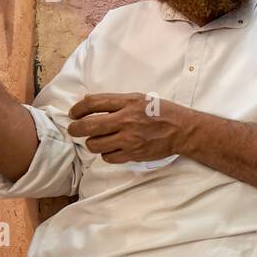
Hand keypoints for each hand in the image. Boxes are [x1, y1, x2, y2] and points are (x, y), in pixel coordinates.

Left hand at [67, 93, 190, 163]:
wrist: (182, 130)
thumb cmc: (161, 112)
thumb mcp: (139, 98)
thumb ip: (116, 101)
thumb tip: (89, 101)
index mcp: (128, 103)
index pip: (93, 103)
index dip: (78, 108)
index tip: (74, 113)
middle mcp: (127, 120)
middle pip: (89, 126)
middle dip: (76, 129)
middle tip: (74, 130)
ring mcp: (129, 139)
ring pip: (95, 144)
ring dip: (91, 143)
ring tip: (96, 140)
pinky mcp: (133, 154)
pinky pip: (108, 157)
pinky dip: (106, 154)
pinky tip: (110, 149)